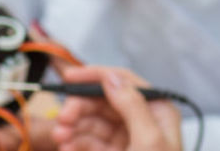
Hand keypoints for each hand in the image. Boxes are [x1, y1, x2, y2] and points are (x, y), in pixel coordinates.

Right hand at [52, 66, 182, 150]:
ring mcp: (127, 139)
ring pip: (93, 122)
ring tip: (61, 137)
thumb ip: (132, 107)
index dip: (96, 75)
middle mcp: (142, 121)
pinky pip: (90, 142)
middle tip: (62, 120)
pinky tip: (66, 148)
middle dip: (80, 107)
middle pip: (103, 101)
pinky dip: (76, 143)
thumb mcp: (148, 142)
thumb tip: (113, 78)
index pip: (124, 81)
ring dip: (74, 127)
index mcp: (157, 111)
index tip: (68, 77)